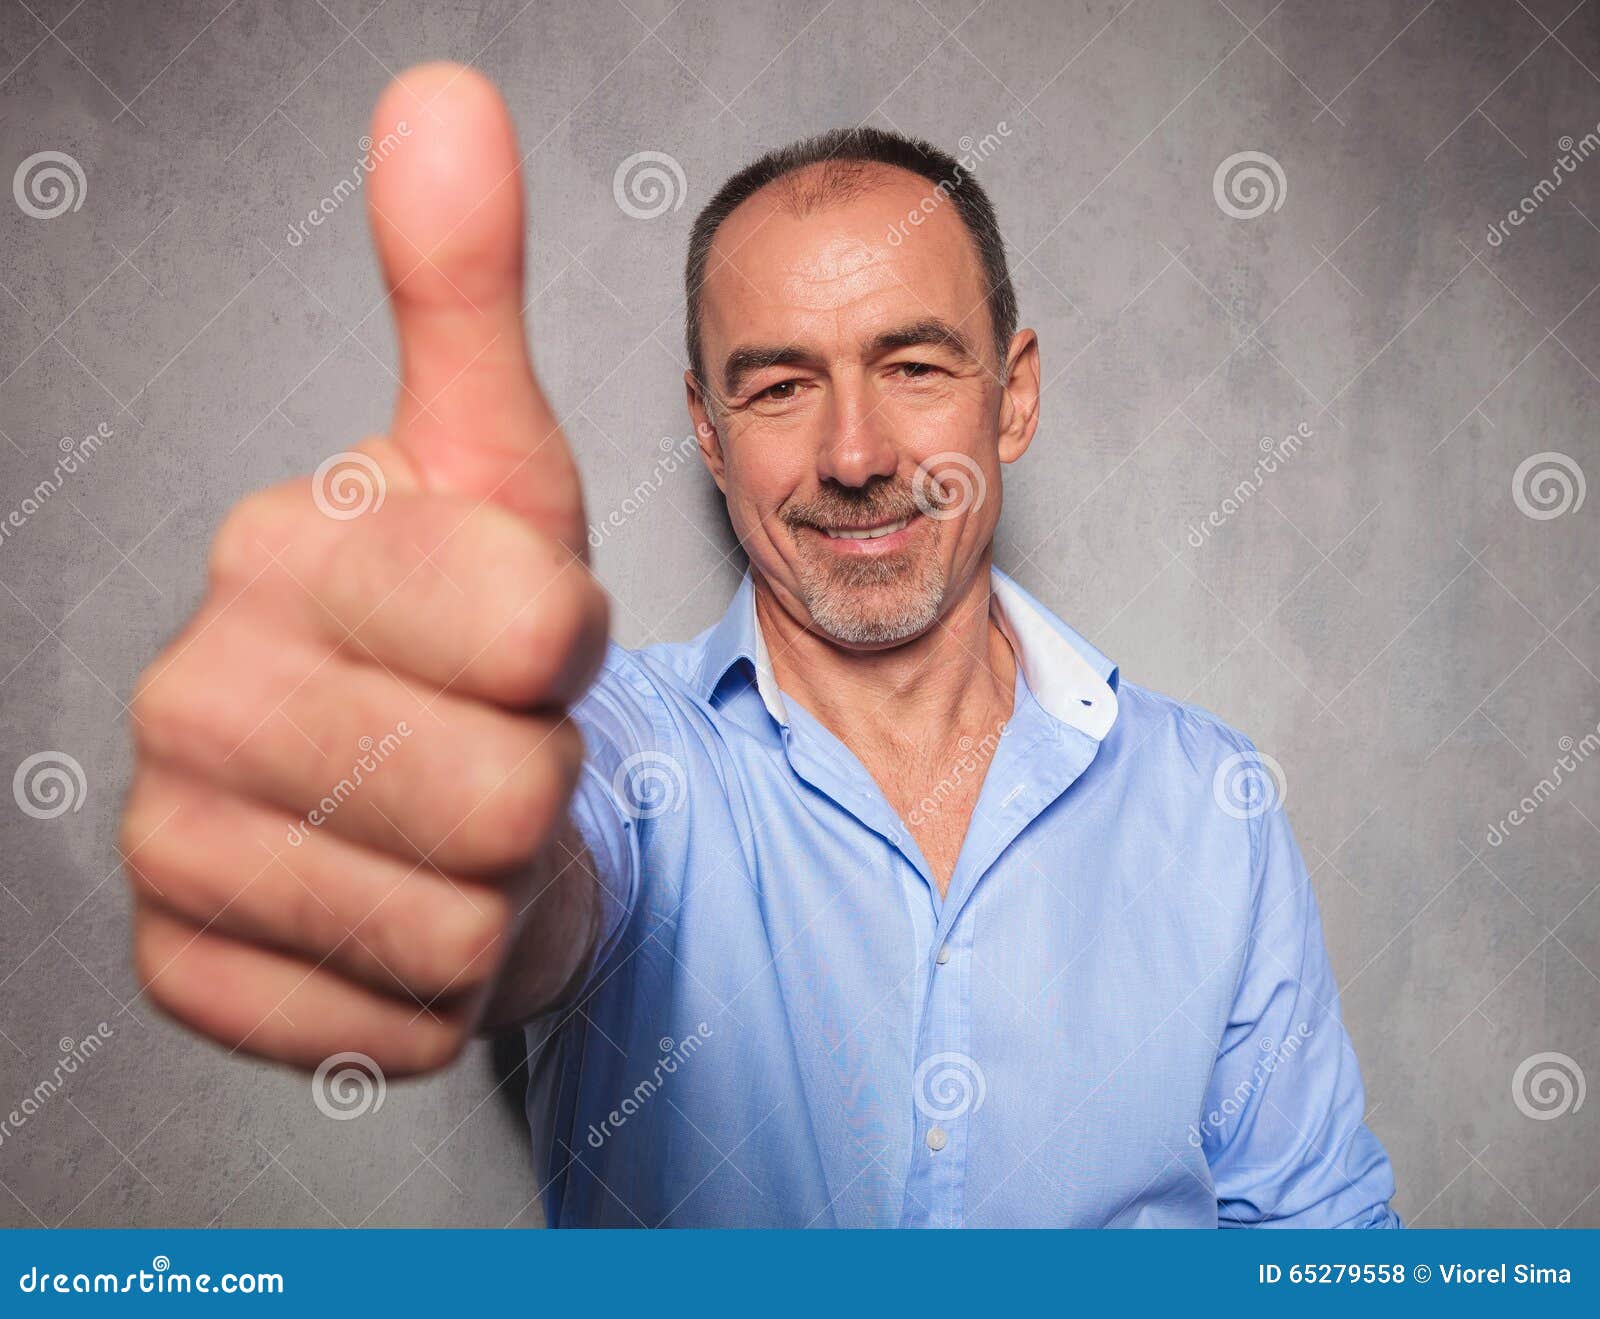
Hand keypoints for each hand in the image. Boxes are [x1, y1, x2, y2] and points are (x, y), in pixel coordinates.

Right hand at [121, 63, 608, 1074]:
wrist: (433, 802)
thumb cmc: (479, 638)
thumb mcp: (496, 465)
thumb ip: (464, 293)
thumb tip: (442, 106)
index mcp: (278, 550)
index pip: (526, 627)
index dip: (568, 650)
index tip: (528, 638)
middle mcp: (194, 689)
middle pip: (506, 791)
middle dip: (539, 783)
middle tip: (488, 743)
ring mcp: (173, 839)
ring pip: (457, 917)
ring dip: (493, 885)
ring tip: (447, 826)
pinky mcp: (187, 970)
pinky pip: (390, 1018)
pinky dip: (435, 981)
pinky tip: (395, 905)